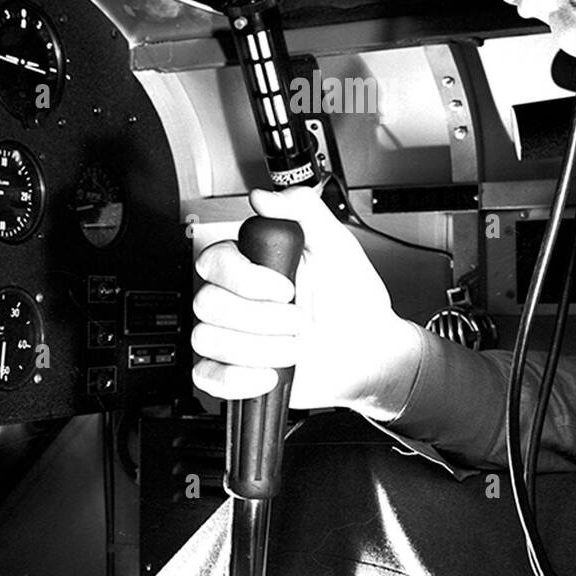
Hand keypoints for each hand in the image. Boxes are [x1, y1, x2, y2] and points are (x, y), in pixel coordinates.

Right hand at [190, 186, 424, 416]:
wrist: (369, 351)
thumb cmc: (354, 300)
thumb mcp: (337, 245)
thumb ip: (303, 210)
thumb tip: (263, 197)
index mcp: (253, 264)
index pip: (214, 260)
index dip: (245, 278)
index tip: (285, 288)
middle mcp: (237, 298)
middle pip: (206, 302)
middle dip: (260, 318)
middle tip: (299, 320)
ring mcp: (232, 336)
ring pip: (206, 339)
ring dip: (258, 347)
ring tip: (295, 347)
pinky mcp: (234, 371)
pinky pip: (205, 376)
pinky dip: (235, 378)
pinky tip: (269, 372)